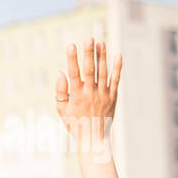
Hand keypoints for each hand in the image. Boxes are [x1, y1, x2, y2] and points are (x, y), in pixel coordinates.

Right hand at [56, 38, 120, 157]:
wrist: (93, 139)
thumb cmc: (75, 124)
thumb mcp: (62, 110)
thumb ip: (60, 92)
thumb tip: (60, 73)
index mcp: (76, 96)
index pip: (73, 74)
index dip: (72, 59)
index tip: (71, 45)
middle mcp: (90, 94)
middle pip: (90, 70)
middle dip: (89, 53)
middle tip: (89, 38)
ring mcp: (103, 95)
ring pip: (103, 72)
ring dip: (102, 57)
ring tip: (100, 42)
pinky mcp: (113, 97)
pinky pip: (116, 80)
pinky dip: (117, 68)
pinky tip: (117, 55)